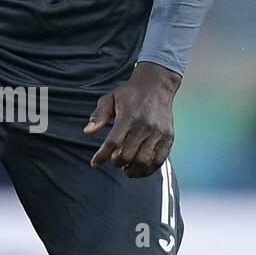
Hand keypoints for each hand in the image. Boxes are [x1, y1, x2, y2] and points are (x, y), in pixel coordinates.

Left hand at [84, 61, 180, 177]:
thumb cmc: (130, 94)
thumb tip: (87, 132)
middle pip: (127, 155)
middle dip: (116, 162)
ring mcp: (158, 133)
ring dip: (131, 170)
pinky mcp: (168, 137)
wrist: (156, 85)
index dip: (101, 156)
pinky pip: (158, 161)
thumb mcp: (110, 99)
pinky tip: (139, 169)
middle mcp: (144, 126)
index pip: (112, 143)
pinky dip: (148, 170)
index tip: (95, 163)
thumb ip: (98, 115)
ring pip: (142, 161)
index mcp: (128, 117)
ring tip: (126, 168)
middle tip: (114, 159)